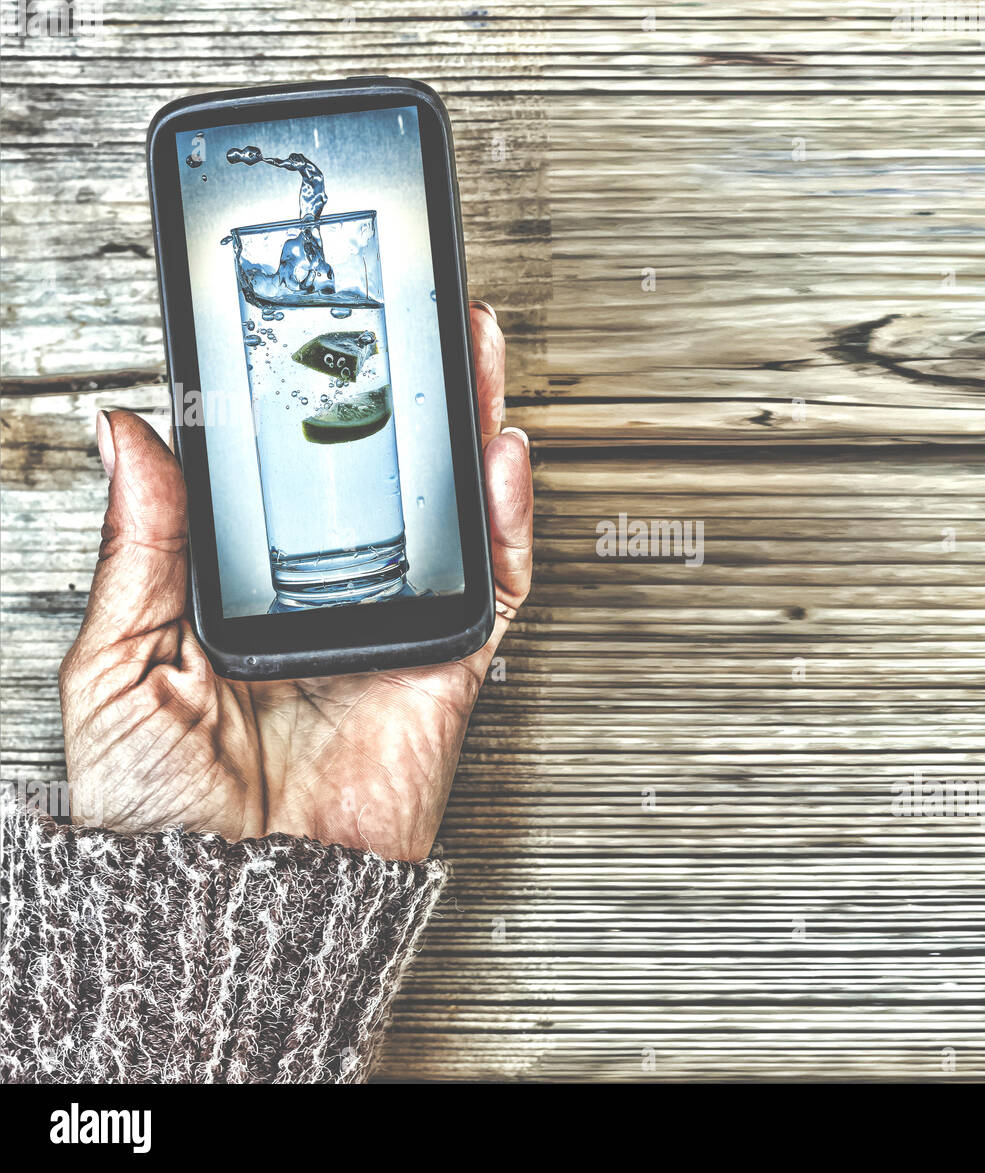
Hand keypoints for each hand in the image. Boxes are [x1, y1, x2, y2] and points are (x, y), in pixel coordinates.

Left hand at [59, 304, 530, 860]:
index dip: (302, 409)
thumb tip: (130, 437)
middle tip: (408, 321)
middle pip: (377, 481)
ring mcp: (392, 630)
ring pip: (445, 517)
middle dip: (401, 397)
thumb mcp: (115, 666)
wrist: (234, 906)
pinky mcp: (446, 667)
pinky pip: (493, 587)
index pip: (284, 482)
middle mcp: (324, 603)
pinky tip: (499, 457)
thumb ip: (140, 550)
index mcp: (241, 596)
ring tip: (466, 355)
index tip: (305, 337)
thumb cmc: (160, 813)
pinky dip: (508, 524)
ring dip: (464, 434)